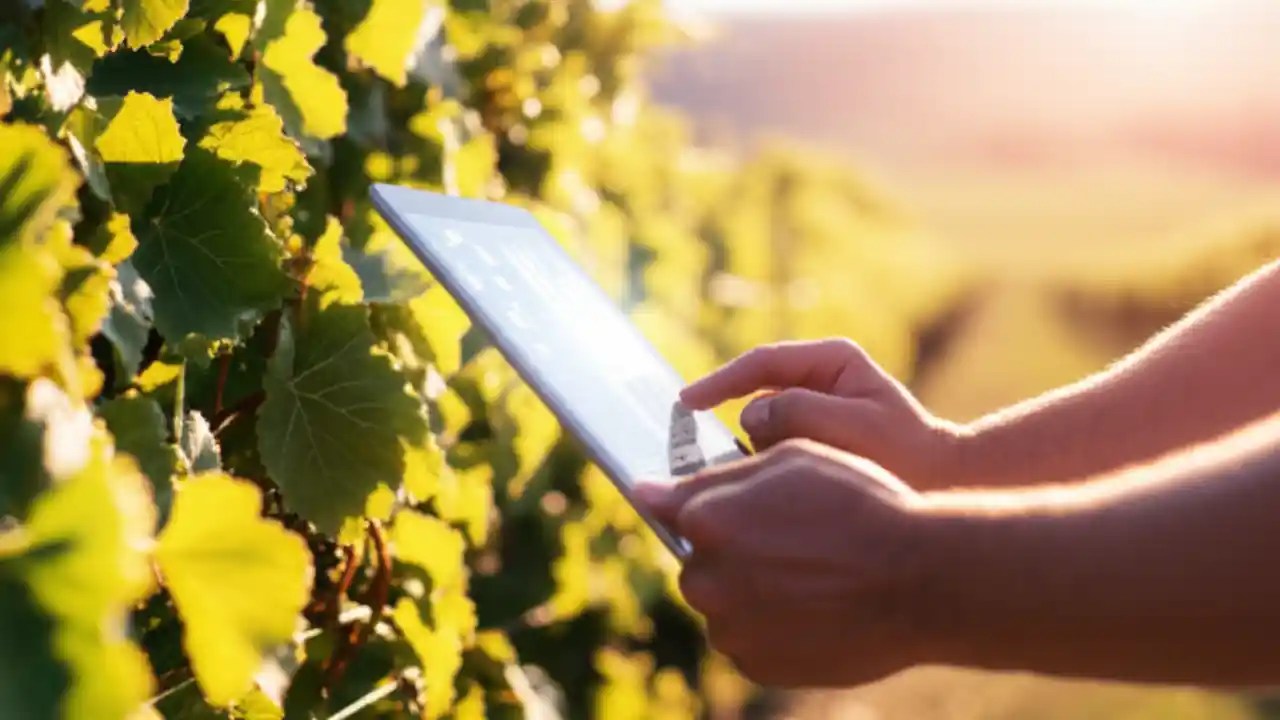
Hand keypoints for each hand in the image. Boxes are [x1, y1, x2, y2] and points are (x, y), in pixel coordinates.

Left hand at [635, 439, 936, 687]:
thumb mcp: (791, 461)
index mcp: (708, 519)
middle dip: (731, 551)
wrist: (919, 578)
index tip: (728, 512)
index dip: (713, 506)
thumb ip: (713, 475)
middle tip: (791, 542)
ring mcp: (732, 628)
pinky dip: (771, 627)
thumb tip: (645, 493)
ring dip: (750, 592)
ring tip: (811, 576)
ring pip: (724, 605)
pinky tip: (815, 607)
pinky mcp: (758, 665)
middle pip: (699, 562)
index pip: (675, 510)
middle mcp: (707, 578)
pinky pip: (749, 641)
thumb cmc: (860, 503)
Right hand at [682, 338, 961, 488]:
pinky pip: (777, 452)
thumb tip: (750, 414)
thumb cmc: (906, 454)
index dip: (719, 382)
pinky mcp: (813, 441)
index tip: (687, 402)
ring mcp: (815, 411)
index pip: (761, 363)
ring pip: (764, 431)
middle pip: (758, 399)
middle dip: (756, 432)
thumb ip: (799, 411)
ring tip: (806, 478)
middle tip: (763, 464)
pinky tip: (801, 486)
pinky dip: (780, 469)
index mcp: (832, 360)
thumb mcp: (854, 426)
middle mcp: (819, 380)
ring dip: (772, 455)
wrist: (944, 486)